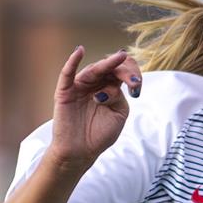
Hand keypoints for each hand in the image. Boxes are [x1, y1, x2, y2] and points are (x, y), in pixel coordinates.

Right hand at [48, 46, 143, 168]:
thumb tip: (111, 85)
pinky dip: (72, 61)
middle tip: (133, 79)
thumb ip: (119, 96)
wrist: (81, 152)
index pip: (121, 72)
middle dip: (124, 70)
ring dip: (107, 65)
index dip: (131, 74)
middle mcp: (95, 83)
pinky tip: (79, 51)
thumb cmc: (100, 134)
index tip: (137, 86)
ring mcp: (80, 86)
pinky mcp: (65, 91)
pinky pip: (67, 73)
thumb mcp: (118, 114)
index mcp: (109, 87)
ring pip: (94, 70)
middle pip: (110, 68)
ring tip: (119, 58)